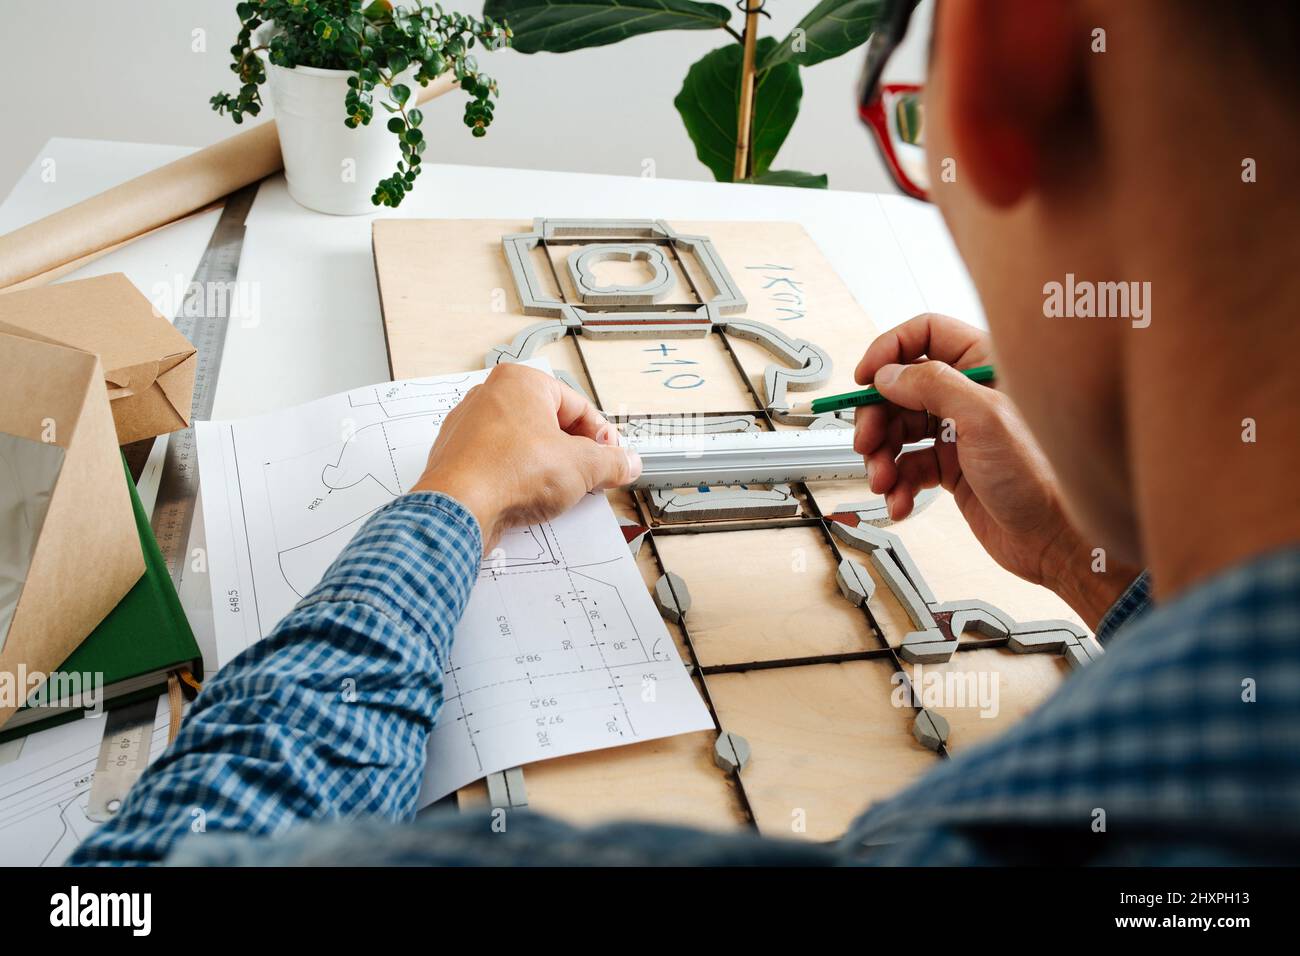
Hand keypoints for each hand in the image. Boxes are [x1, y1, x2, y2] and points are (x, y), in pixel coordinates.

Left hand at [409, 364, 641, 553]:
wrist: (458, 510)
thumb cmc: (509, 473)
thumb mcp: (581, 467)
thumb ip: (611, 462)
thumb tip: (626, 462)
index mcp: (520, 382)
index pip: (577, 406)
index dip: (600, 436)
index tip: (610, 458)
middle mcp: (490, 396)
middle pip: (550, 424)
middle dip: (573, 452)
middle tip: (589, 476)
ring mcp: (469, 426)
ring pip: (524, 445)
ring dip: (547, 467)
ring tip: (558, 491)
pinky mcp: (458, 457)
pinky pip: (500, 463)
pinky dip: (518, 478)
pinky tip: (528, 499)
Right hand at [853, 313, 1135, 626]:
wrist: (1058, 539)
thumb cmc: (1043, 477)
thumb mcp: (983, 418)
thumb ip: (932, 385)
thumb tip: (890, 374)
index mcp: (985, 366)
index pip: (925, 335)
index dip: (889, 352)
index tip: (866, 378)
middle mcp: (969, 394)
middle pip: (901, 388)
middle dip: (877, 417)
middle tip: (867, 443)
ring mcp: (958, 431)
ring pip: (899, 430)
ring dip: (882, 457)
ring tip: (883, 481)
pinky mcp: (951, 467)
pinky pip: (908, 466)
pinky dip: (897, 484)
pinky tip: (901, 501)